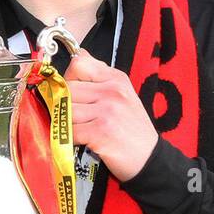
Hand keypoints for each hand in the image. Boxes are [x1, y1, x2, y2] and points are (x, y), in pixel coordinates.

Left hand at [64, 51, 159, 182]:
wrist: (149, 159)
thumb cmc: (132, 128)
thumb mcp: (122, 95)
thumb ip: (99, 76)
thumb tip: (78, 54)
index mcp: (116, 79)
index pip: (78, 63)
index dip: (69, 78)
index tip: (74, 92)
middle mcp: (112, 91)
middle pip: (68, 88)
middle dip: (64, 104)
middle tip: (75, 117)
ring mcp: (107, 111)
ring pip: (66, 110)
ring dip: (67, 123)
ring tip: (80, 130)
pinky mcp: (100, 132)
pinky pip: (70, 131)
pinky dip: (70, 139)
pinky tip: (82, 142)